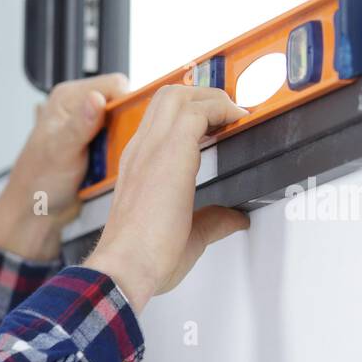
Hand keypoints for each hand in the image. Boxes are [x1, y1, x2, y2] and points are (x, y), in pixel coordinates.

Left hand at [0, 73, 131, 260]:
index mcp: (68, 98)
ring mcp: (91, 127)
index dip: (126, 102)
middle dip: (126, 126)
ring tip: (107, 161)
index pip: (114, 84)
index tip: (127, 126)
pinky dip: (121, 155)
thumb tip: (96, 100)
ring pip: (126, 125)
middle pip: (123, 104)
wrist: (36, 210)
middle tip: (113, 149)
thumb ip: (79, 125)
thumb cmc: (37, 180)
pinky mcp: (99, 145)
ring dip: (123, 143)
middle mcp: (81, 107)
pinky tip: (108, 168)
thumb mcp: (60, 151)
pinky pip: (123, 143)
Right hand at [85, 86, 250, 311]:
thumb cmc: (139, 258)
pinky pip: (198, 111)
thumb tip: (234, 219)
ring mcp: (151, 149)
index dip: (191, 114)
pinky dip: (222, 109)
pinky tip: (237, 120)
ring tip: (232, 113)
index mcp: (138, 167)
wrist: (124, 266)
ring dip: (211, 98)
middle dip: (202, 96)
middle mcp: (142, 152)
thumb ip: (211, 221)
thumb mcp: (186, 236)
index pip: (161, 122)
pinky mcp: (169, 152)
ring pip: (179, 94)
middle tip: (226, 113)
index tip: (215, 124)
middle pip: (167, 97)